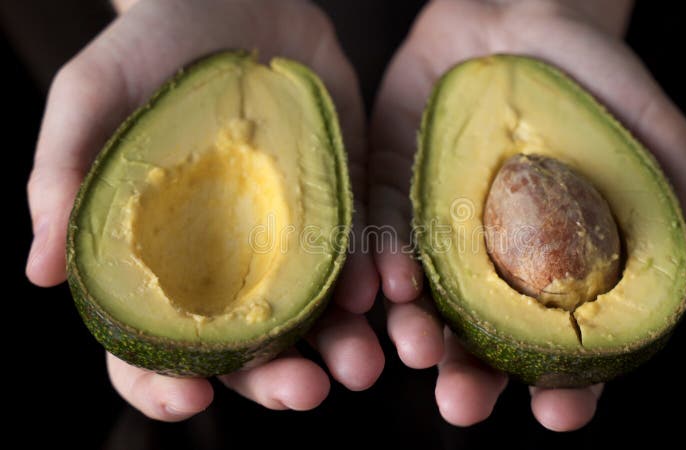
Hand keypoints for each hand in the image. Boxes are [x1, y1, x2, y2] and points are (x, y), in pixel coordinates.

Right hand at [26, 0, 381, 420]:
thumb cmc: (149, 48)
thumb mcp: (92, 97)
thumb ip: (64, 178)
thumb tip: (41, 274)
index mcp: (161, 260)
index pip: (151, 348)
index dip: (162, 386)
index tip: (191, 402)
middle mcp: (229, 265)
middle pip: (247, 350)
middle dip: (275, 381)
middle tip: (307, 391)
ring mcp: (289, 239)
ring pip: (315, 317)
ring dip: (341, 346)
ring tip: (363, 362)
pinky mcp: (340, 205)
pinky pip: (362, 255)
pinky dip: (376, 279)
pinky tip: (388, 291)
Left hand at [370, 0, 685, 430]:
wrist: (523, 15)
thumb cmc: (597, 83)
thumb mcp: (655, 141)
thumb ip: (685, 214)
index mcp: (556, 271)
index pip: (562, 350)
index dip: (565, 389)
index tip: (560, 415)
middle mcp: (492, 265)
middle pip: (479, 343)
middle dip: (470, 380)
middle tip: (465, 406)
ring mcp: (439, 232)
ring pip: (421, 302)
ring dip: (413, 334)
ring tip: (415, 353)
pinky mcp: (392, 191)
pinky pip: (379, 237)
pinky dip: (377, 265)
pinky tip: (382, 287)